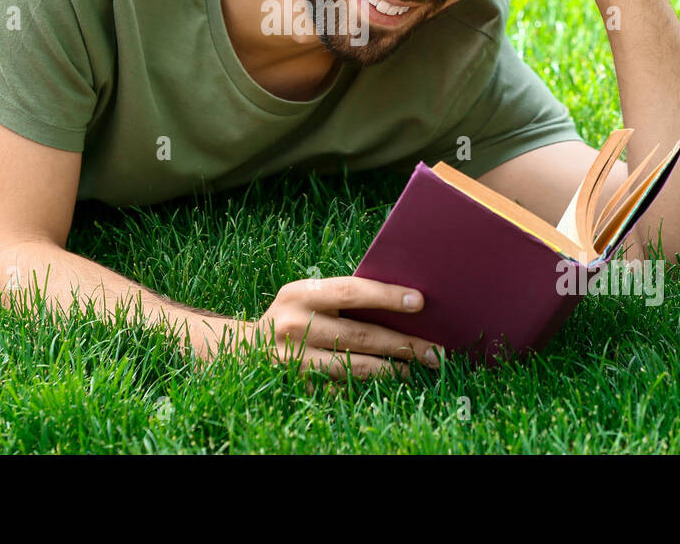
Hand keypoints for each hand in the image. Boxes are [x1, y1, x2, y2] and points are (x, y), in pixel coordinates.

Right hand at [242, 276, 443, 382]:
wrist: (244, 350)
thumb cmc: (293, 315)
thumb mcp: (307, 296)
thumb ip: (341, 298)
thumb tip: (400, 302)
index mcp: (300, 294)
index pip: (351, 292)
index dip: (386, 296)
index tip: (420, 301)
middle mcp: (294, 325)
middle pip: (359, 335)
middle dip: (402, 343)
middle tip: (434, 351)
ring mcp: (294, 360)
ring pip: (354, 367)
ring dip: (391, 369)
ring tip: (417, 369)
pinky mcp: (298, 386)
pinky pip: (341, 388)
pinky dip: (369, 386)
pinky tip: (390, 384)